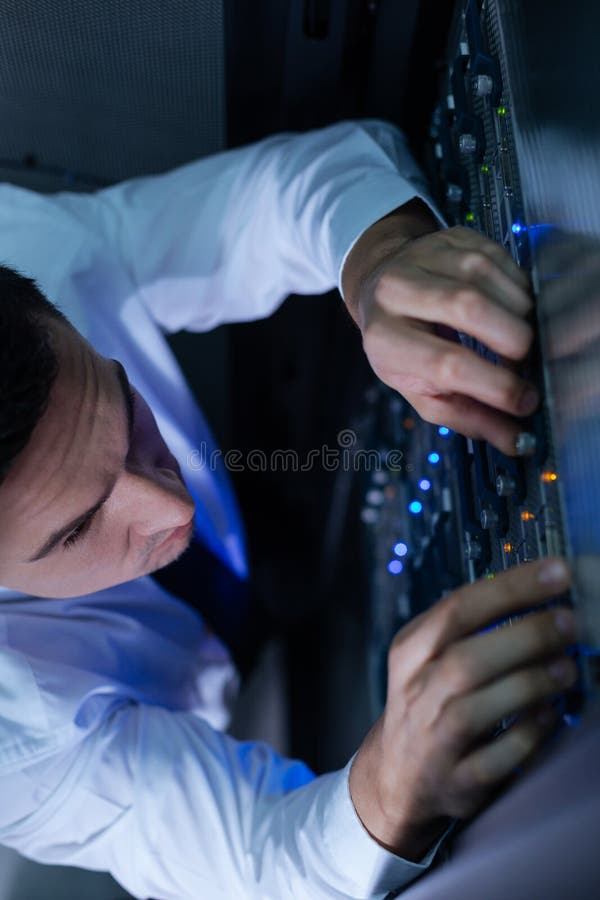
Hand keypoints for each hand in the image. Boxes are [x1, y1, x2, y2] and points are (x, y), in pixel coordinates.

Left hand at [341, 200, 537, 454]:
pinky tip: (513, 309)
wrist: (380, 288)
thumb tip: (515, 441)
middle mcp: (396, 291)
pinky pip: (498, 259)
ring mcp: (422, 257)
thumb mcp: (420, 389)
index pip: (447, 364)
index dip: (495, 386)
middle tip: (525, 363)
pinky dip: (518, 290)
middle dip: (513, 342)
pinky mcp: (449, 238)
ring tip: (518, 338)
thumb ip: (466, 416)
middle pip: (469, 308)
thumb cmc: (402, 348)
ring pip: (487, 280)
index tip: (525, 401)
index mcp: (385, 339)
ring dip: (519, 315)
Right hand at [349, 558, 576, 860]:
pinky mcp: (456, 781)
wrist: (398, 773)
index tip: (557, 573)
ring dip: (531, 682)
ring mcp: (433, 739)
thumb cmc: (427, 700)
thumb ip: (470, 626)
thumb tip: (539, 591)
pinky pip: (498, 758)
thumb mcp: (428, 654)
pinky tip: (550, 714)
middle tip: (570, 622)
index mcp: (410, 651)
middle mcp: (416, 692)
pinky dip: (529, 734)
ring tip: (567, 668)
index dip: (511, 588)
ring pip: (477, 708)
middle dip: (527, 636)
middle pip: (467, 658)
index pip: (457, 608)